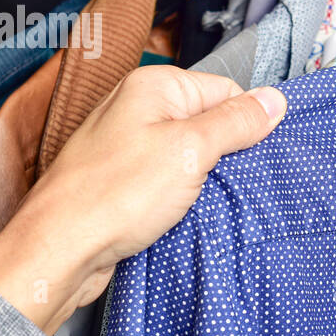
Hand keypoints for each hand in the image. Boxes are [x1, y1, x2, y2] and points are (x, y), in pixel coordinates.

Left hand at [0, 66, 285, 334]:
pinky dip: (183, 195)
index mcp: (154, 86)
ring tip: (205, 200)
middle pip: (208, 122)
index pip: (226, 91)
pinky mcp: (124, 179)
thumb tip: (275, 100)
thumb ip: (236, 123)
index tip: (254, 155)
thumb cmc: (113, 196)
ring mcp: (129, 144)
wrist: (60, 249)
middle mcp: (138, 108)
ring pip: (191, 154)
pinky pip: (169, 177)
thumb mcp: (191, 151)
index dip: (245, 124)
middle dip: (226, 153)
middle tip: (230, 182)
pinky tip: (184, 212)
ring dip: (205, 178)